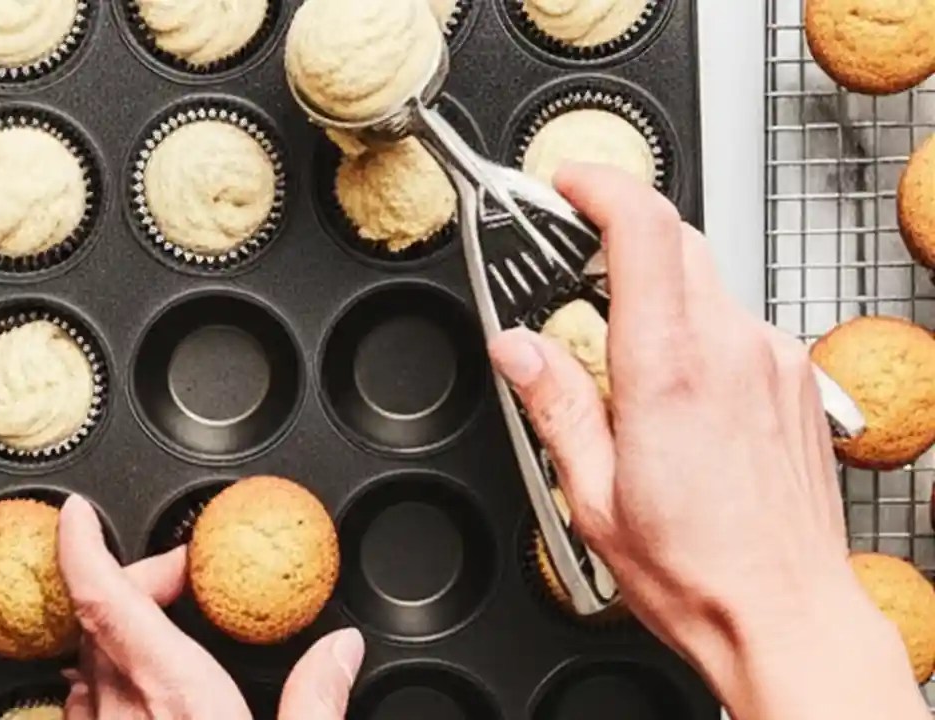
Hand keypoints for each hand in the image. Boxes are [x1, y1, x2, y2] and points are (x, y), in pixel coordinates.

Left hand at [56, 495, 365, 719]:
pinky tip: (141, 692)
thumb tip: (341, 651)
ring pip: (86, 664)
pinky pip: (85, 706)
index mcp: (175, 696)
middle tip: (187, 582)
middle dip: (137, 582)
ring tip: (167, 633)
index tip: (79, 514)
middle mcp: (123, 715)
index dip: (82, 546)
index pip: (103, 600)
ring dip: (119, 633)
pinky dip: (107, 679)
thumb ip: (317, 701)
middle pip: (100, 619)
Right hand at [488, 164, 925, 719]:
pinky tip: (669, 386)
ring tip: (613, 346)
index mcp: (669, 370)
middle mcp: (731, 349)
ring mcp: (771, 360)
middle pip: (675, 238)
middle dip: (616, 230)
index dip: (600, 185)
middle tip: (567, 261)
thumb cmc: (699, 569)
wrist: (788, 614)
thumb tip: (517, 349)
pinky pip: (734, 323)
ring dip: (653, 287)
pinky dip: (692, 327)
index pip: (644, 227)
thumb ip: (554, 404)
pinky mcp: (793, 379)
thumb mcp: (591, 494)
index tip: (566, 186)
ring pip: (705, 280)